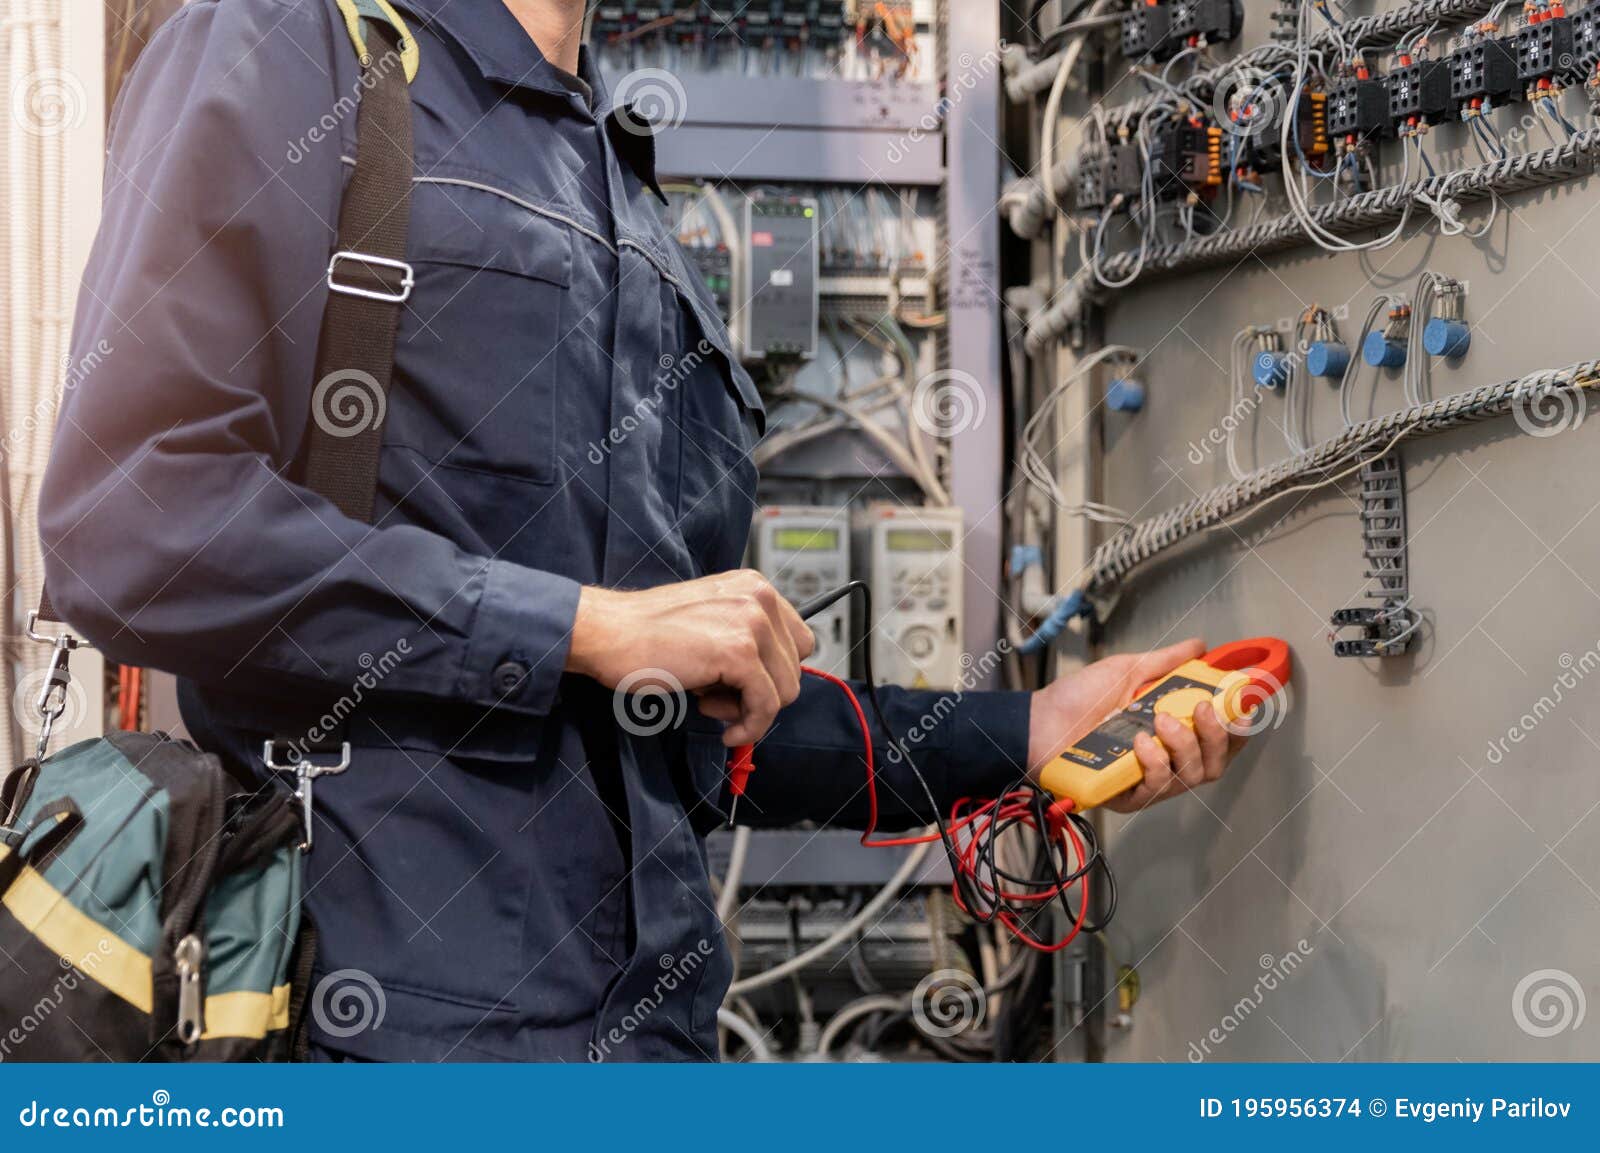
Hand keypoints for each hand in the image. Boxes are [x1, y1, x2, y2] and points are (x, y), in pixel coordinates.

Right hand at [567, 570, 814, 746]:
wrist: (608, 633)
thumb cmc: (647, 633)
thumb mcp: (710, 622)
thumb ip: (745, 639)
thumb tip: (773, 681)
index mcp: (754, 587)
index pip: (798, 641)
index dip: (773, 673)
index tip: (744, 687)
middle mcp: (759, 597)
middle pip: (795, 668)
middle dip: (760, 693)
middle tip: (720, 697)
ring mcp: (752, 622)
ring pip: (786, 690)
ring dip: (750, 709)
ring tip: (710, 701)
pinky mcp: (740, 652)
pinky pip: (766, 705)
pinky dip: (750, 726)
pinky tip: (725, 728)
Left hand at [1027, 638, 1246, 812]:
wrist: (1038, 720)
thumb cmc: (1078, 699)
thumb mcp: (1127, 671)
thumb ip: (1166, 662)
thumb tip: (1200, 646)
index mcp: (1172, 732)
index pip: (1220, 740)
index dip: (1238, 730)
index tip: (1243, 710)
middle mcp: (1166, 760)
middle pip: (1214, 763)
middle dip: (1217, 736)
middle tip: (1204, 708)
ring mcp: (1147, 782)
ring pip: (1190, 777)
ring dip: (1184, 747)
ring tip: (1161, 721)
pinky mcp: (1126, 797)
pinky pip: (1154, 790)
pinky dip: (1154, 765)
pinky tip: (1141, 744)